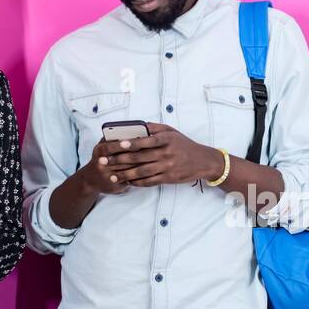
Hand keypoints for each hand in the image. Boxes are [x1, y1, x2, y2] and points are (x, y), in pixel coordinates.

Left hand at [98, 122, 222, 186]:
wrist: (203, 161)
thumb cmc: (184, 144)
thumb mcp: (172, 131)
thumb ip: (155, 128)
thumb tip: (137, 125)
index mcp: (166, 139)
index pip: (145, 141)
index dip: (130, 143)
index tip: (117, 144)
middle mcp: (166, 153)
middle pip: (139, 158)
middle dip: (119, 160)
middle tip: (105, 161)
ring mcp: (167, 167)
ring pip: (142, 172)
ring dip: (125, 175)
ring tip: (112, 175)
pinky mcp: (168, 178)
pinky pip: (149, 181)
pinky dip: (137, 182)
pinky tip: (127, 182)